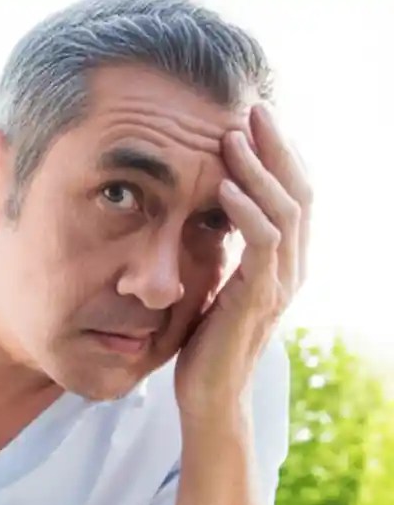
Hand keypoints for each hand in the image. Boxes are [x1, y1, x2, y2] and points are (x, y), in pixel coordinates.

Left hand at [175, 104, 311, 418]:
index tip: (254, 119)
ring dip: (259, 169)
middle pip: (300, 192)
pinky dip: (246, 210)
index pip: (294, 194)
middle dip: (277, 148)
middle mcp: (292, 267)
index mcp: (284, 261)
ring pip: (286, 211)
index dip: (279, 155)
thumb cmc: (204, 342)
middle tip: (254, 108)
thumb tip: (207, 209)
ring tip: (233, 136)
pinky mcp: (259, 298)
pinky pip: (262, 244)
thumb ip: (222, 248)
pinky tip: (224, 185)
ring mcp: (280, 283)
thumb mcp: (214, 282)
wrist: (207, 396)